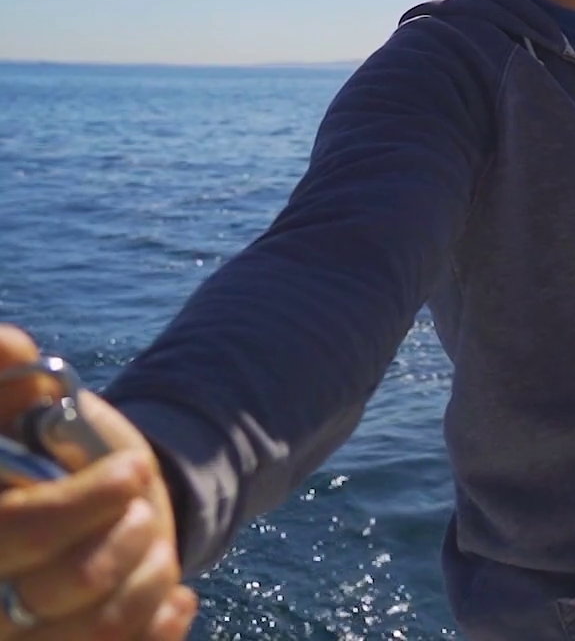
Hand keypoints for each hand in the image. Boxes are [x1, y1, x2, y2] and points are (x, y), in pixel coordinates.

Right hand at [0, 326, 196, 639]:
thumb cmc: (52, 455)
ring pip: (94, 631)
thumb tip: (12, 344)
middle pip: (57, 589)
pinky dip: (158, 626)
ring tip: (155, 543)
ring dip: (147, 579)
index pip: (13, 533)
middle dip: (124, 540)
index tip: (133, 471)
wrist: (84, 510)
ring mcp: (18, 633)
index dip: (79, 506)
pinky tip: (176, 598)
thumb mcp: (31, 411)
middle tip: (145, 507)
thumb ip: (11, 384)